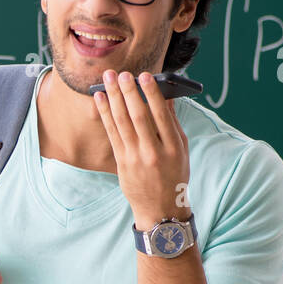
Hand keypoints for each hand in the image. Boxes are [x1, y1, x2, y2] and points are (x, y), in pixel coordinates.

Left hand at [93, 70, 191, 230]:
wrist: (160, 210)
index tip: (145, 75)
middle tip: (122, 73)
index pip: (161, 115)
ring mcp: (135, 158)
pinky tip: (101, 99)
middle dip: (129, 92)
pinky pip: (111, 133)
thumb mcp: (181, 151)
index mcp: (173, 147)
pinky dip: (105, 114)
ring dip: (114, 98)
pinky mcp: (121, 162)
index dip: (152, 93)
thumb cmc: (174, 176)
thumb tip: (165, 95)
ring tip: (108, 79)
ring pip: (122, 122)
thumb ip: (173, 123)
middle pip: (138, 116)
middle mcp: (153, 152)